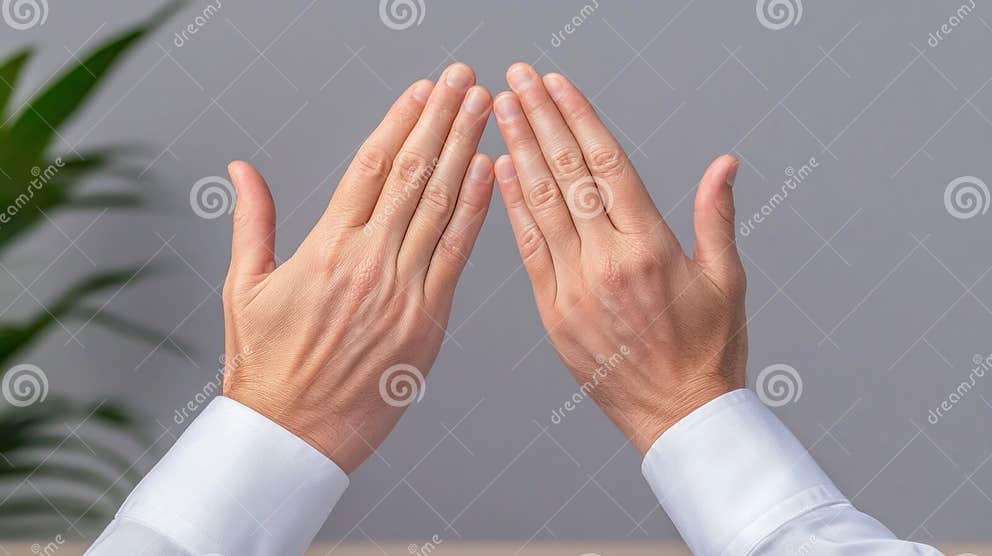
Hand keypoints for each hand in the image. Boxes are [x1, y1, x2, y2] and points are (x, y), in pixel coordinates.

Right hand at [220, 63, 492, 472]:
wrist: (293, 434)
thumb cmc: (266, 366)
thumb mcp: (243, 287)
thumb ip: (251, 221)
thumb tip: (242, 168)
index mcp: (324, 248)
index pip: (369, 167)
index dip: (400, 122)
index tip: (423, 90)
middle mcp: (368, 261)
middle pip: (413, 174)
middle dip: (443, 120)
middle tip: (466, 79)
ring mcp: (402, 290)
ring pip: (440, 205)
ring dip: (467, 150)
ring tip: (485, 110)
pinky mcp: (428, 320)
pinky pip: (457, 254)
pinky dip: (475, 211)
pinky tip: (489, 173)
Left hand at [492, 64, 746, 453]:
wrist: (678, 416)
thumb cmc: (708, 349)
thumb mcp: (727, 279)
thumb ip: (716, 216)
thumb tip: (724, 162)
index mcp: (652, 247)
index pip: (607, 165)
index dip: (578, 118)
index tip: (556, 84)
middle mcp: (609, 261)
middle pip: (567, 176)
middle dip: (539, 120)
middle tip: (515, 79)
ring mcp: (576, 288)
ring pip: (540, 206)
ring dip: (517, 151)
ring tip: (499, 110)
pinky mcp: (553, 313)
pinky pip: (528, 250)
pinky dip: (512, 208)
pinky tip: (498, 170)